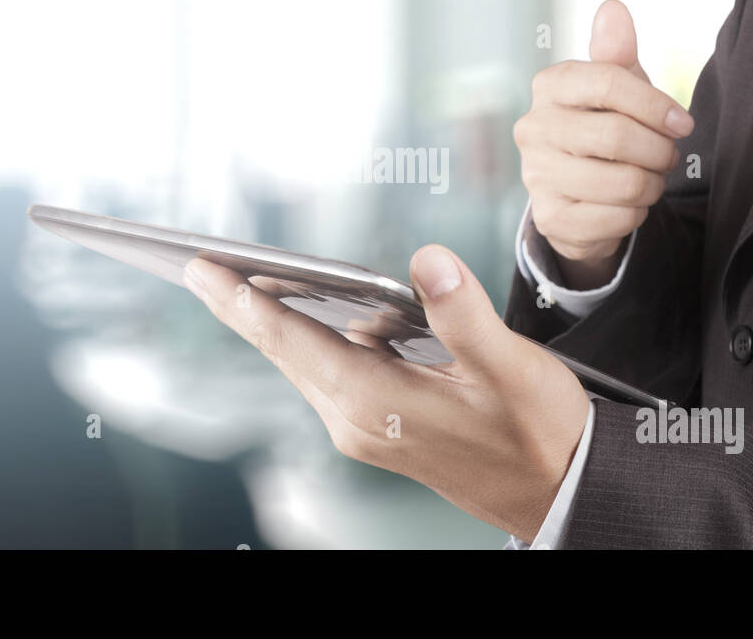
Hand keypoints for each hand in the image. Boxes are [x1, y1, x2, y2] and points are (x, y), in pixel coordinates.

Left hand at [182, 244, 590, 541]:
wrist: (557, 489)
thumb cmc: (538, 430)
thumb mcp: (508, 366)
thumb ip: (463, 313)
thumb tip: (427, 261)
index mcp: (375, 402)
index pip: (290, 339)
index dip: (240, 300)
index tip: (199, 268)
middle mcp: (355, 420)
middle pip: (282, 351)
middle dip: (237, 307)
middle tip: (195, 266)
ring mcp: (363, 428)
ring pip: (300, 364)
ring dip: (268, 322)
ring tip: (233, 281)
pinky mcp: (378, 428)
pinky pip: (324, 375)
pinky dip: (304, 340)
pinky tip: (304, 313)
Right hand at [513, 0, 692, 288]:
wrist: (578, 195)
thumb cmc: (603, 127)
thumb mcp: (617, 88)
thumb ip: (617, 52)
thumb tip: (613, 7)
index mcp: (550, 86)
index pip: (608, 82)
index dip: (655, 104)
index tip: (684, 124)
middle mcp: (533, 128)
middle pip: (616, 136)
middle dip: (659, 151)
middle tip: (669, 156)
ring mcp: (536, 175)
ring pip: (622, 182)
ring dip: (652, 185)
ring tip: (649, 178)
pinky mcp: (549, 218)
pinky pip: (615, 218)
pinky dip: (636, 214)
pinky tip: (628, 204)